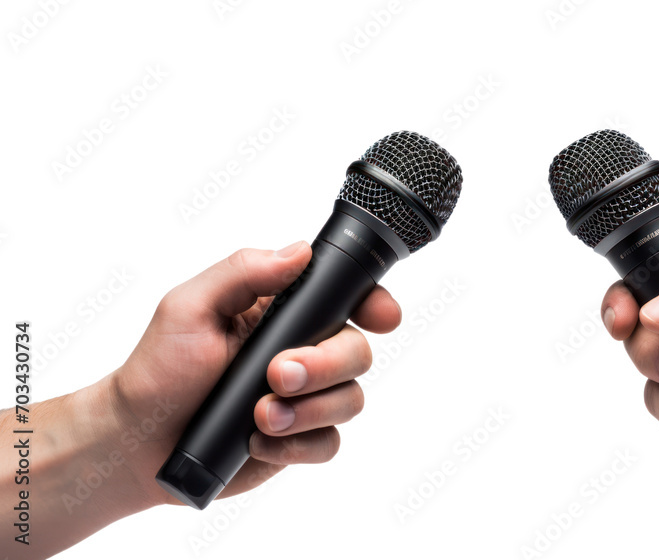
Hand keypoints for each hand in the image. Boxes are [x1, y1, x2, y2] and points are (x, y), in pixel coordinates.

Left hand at [98, 242, 401, 506]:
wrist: (137, 444)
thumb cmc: (159, 370)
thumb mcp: (189, 307)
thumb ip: (243, 272)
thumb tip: (299, 251)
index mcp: (283, 312)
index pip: (348, 297)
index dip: (375, 304)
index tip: (380, 317)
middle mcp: (303, 351)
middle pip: (358, 351)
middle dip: (324, 366)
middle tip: (277, 375)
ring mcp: (305, 398)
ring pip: (351, 400)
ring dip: (308, 410)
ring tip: (259, 417)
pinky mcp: (299, 439)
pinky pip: (330, 443)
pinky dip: (297, 444)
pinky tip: (258, 442)